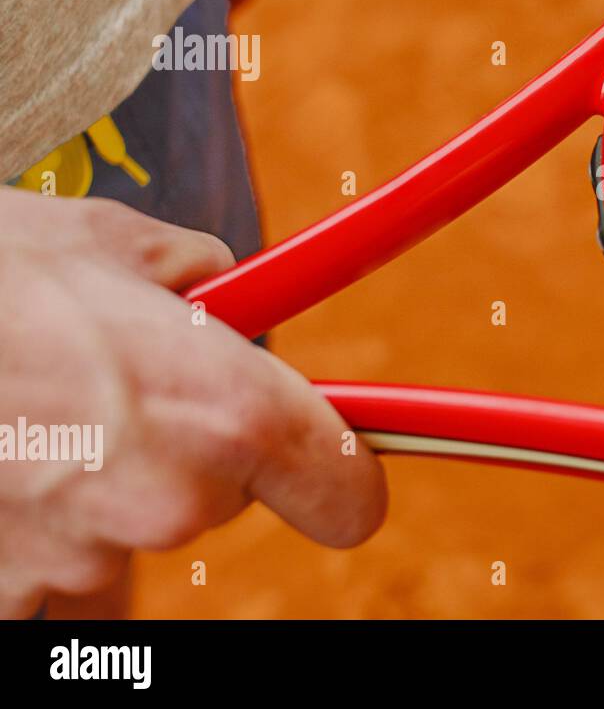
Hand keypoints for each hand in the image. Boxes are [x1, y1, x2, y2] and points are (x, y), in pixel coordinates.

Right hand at [0, 190, 385, 617]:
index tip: (328, 474)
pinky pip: (38, 584)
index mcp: (228, 413)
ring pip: (119, 550)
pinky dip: (20, 539)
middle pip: (217, 507)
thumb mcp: (113, 243)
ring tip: (24, 431)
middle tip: (104, 401)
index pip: (347, 495)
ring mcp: (77, 562)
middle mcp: (171, 503)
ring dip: (90, 506)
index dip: (337, 481)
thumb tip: (223, 293)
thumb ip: (199, 279)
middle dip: (176, 462)